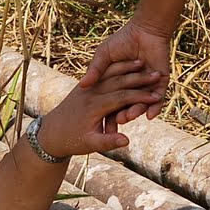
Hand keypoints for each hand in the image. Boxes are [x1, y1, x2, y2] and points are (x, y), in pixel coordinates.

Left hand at [36, 62, 165, 158]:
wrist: (51, 133)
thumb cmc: (71, 141)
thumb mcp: (89, 144)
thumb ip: (108, 141)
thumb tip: (127, 140)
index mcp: (93, 107)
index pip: (121, 98)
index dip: (139, 97)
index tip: (155, 97)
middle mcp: (90, 93)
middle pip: (119, 82)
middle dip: (140, 79)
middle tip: (158, 76)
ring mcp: (87, 87)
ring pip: (112, 73)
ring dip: (130, 69)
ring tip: (146, 66)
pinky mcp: (85, 85)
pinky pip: (104, 72)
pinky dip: (118, 68)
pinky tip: (131, 65)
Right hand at [80, 19, 171, 121]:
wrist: (145, 29)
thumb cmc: (122, 40)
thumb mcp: (103, 55)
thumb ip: (95, 70)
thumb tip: (82, 85)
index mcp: (118, 84)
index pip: (111, 103)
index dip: (104, 113)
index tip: (96, 125)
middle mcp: (133, 88)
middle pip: (126, 107)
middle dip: (121, 116)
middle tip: (114, 126)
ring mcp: (148, 86)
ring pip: (142, 104)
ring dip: (136, 111)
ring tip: (129, 117)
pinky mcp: (161, 82)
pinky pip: (160, 98)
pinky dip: (155, 107)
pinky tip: (150, 115)